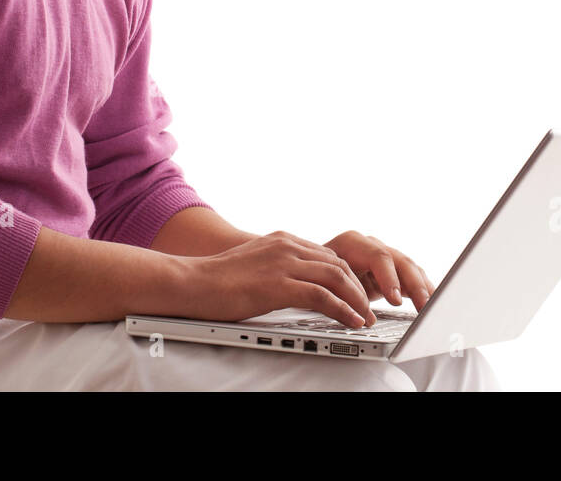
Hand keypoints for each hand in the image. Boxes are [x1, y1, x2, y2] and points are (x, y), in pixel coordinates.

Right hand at [187, 230, 377, 328]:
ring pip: (337, 277)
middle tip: (368, 308)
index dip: (347, 275)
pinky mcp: (279, 285)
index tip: (356, 293)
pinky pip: (323, 296)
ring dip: (356, 300)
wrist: (192, 282)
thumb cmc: (216, 279)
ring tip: (365, 318)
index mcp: (282, 240)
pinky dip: (343, 310)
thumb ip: (276, 268)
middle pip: (338, 264)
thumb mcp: (254, 264)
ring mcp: (284, 263)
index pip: (327, 255)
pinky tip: (351, 321)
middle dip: (357, 288)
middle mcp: (287, 246)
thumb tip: (292, 286)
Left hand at [321, 231, 434, 311]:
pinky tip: (433, 303)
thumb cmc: (314, 274)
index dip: (389, 278)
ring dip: (423, 288)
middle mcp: (371, 247)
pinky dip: (423, 290)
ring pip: (410, 270)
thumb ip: (338, 295)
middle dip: (414, 285)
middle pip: (400, 261)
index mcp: (352, 243)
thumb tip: (360, 317)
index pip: (378, 256)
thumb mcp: (320, 281)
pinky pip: (412, 278)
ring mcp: (383, 258)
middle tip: (424, 306)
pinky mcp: (391, 273)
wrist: (312, 271)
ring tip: (433, 307)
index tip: (395, 299)